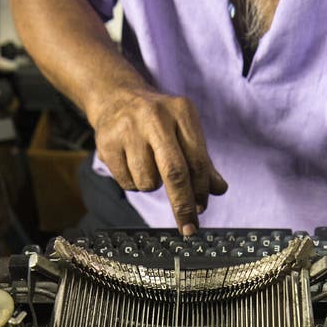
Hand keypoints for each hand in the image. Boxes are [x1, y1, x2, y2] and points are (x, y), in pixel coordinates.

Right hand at [91, 88, 227, 233]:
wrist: (116, 97)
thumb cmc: (158, 121)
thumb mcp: (185, 132)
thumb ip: (202, 162)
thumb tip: (219, 189)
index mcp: (181, 112)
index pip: (197, 160)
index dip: (201, 190)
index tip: (201, 209)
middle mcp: (155, 117)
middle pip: (175, 173)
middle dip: (183, 205)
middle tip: (189, 228)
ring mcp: (128, 129)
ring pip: (148, 182)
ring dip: (151, 185)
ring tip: (147, 165)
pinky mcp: (107, 143)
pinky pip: (127, 182)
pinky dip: (133, 182)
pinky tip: (131, 163)